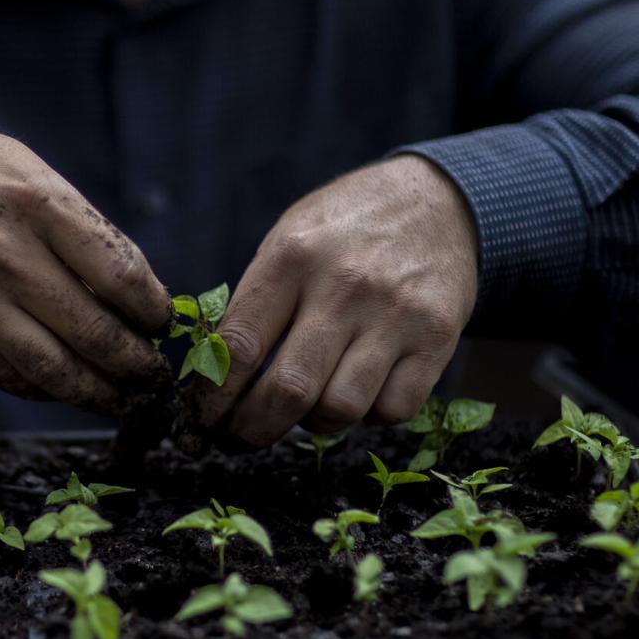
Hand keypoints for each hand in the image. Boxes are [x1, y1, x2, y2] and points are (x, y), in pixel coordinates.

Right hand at [0, 107, 171, 412]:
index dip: (152, 310)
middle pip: (93, 331)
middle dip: (136, 364)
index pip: (118, 274)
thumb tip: (134, 285)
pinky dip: (44, 389)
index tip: (163, 323)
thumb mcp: (22, 165)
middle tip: (154, 376)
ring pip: (52, 368)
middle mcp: (3, 253)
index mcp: (36, 201)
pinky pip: (6, 374)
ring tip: (122, 397)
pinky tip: (66, 387)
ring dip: (97, 392)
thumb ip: (77, 222)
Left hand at [183, 154, 478, 447]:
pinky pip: (393, 410)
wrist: (437, 200)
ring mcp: (396, 314)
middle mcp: (345, 286)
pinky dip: (369, 415)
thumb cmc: (344, 230)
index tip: (200, 422)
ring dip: (314, 424)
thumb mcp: (288, 240)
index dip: (212, 399)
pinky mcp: (438, 337)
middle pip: (289, 390)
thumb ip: (256, 303)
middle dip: (253, 429)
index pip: (237, 347)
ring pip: (341, 409)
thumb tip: (215, 379)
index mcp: (292, 257)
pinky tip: (360, 390)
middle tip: (240, 438)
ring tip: (307, 407)